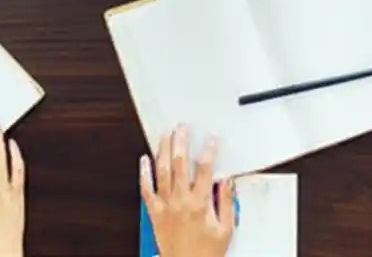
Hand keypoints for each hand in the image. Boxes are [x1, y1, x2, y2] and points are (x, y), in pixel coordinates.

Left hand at [139, 125, 234, 256]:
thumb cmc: (206, 253)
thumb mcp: (226, 229)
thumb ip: (227, 203)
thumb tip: (227, 181)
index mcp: (200, 203)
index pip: (205, 169)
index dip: (208, 150)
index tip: (211, 138)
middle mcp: (181, 201)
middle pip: (180, 163)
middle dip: (181, 141)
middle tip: (183, 128)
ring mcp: (165, 205)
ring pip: (162, 171)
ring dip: (163, 150)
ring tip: (165, 135)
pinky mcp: (154, 212)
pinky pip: (146, 189)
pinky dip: (144, 173)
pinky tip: (144, 160)